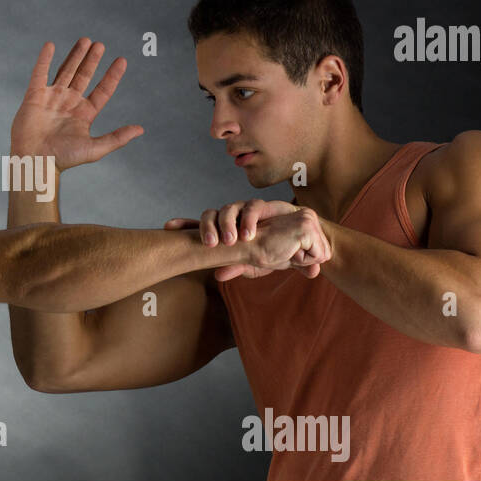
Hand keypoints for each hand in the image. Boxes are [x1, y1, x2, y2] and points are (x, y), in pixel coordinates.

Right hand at [10, 38, 142, 169]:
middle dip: (92, 60)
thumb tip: (141, 130)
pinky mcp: (34, 96)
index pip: (102, 90)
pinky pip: (40, 73)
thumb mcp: (95, 149)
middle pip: (84, 76)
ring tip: (85, 40)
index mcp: (84, 114)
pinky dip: (44, 59)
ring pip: (65, 71)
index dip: (112, 76)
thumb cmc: (63, 158)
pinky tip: (50, 45)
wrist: (34, 161)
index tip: (122, 60)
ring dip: (75, 55)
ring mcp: (52, 98)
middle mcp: (69, 103)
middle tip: (100, 44)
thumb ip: (117, 138)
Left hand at [164, 199, 330, 280]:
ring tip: (233, 241)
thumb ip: (237, 266)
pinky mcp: (271, 206)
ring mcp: (253, 209)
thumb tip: (218, 274)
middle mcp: (237, 215)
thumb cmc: (279, 251)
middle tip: (212, 244)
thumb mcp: (256, 263)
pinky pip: (255, 207)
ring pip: (233, 207)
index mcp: (228, 227)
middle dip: (210, 226)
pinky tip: (249, 234)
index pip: (203, 222)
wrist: (311, 243)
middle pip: (214, 213)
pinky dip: (250, 219)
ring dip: (230, 222)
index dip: (185, 223)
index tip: (168, 226)